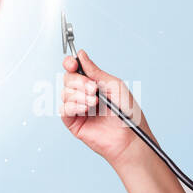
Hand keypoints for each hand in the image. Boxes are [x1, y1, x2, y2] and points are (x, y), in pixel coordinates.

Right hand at [60, 49, 150, 168]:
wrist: (129, 137)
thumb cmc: (127, 113)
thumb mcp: (114, 85)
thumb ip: (95, 71)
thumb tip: (81, 55)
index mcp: (94, 84)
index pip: (75, 70)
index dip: (70, 64)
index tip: (71, 63)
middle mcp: (84, 95)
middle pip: (67, 79)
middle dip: (79, 81)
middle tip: (94, 89)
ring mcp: (78, 109)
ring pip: (65, 93)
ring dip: (79, 95)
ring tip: (95, 103)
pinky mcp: (73, 123)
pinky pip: (64, 110)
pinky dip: (73, 106)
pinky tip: (85, 109)